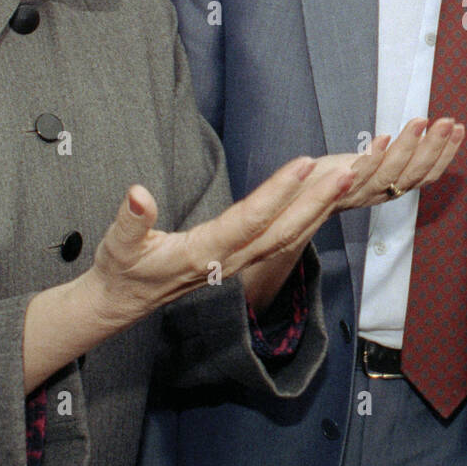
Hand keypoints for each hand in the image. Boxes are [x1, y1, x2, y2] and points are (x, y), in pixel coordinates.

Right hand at [82, 155, 350, 331]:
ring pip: (290, 235)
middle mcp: (230, 260)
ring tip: (349, 177)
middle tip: (350, 171)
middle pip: (284, 229)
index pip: (249, 220)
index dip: (278, 192)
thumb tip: (139, 194)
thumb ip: (129, 222)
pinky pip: (285, 237)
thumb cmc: (122, 270)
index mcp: (202, 253)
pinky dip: (309, 215)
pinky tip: (326, 197)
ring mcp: (240, 261)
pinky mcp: (243, 258)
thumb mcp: (117, 246)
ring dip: (321, 207)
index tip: (304, 164)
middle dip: (318, 200)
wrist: (124, 302)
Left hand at [332, 118, 465, 210]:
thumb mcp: (376, 167)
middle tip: (448, 123)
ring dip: (408, 147)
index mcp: (393, 187)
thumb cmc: (338, 177)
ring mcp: (360, 190)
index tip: (458, 129)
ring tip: (421, 121)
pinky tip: (384, 137)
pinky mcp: (338, 185)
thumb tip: (429, 135)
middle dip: (434, 147)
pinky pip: (358, 174)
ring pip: (390, 172)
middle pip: (414, 173)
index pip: (427, 173)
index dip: (445, 153)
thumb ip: (401, 156)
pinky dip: (372, 157)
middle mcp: (381, 192)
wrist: (299, 198)